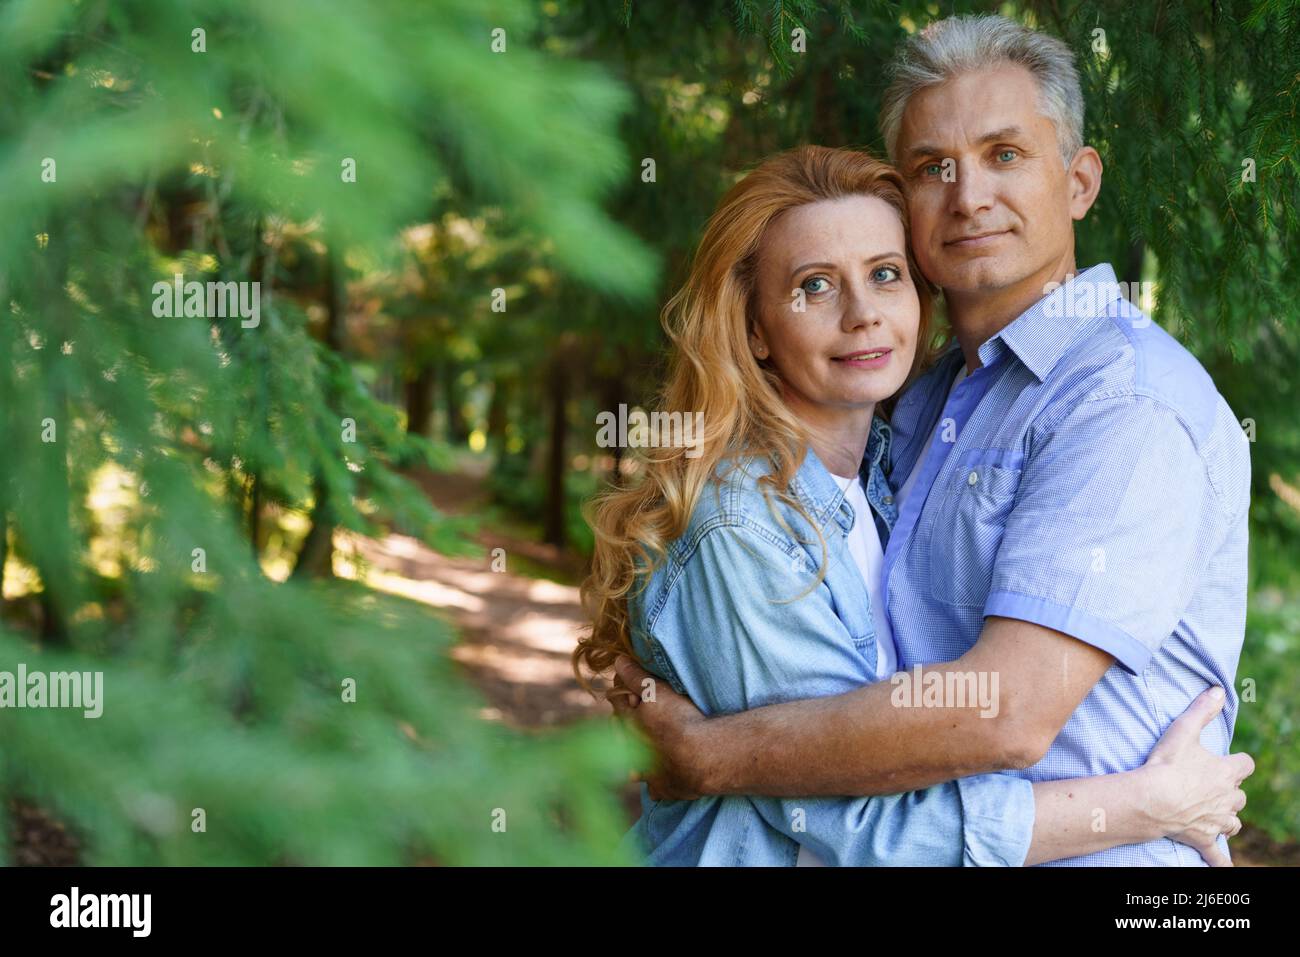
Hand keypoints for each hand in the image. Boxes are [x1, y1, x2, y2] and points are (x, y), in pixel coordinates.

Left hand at [604, 655, 708, 800]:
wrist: (703, 757)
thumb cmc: (679, 720)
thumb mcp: (657, 691)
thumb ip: (635, 676)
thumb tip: (617, 661)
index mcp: (628, 724)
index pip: (617, 702)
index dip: (622, 691)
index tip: (628, 687)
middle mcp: (633, 751)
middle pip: (621, 733)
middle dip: (624, 724)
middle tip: (636, 715)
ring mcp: (647, 773)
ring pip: (633, 768)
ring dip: (635, 760)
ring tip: (643, 754)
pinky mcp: (665, 790)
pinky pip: (656, 789)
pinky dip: (658, 784)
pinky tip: (662, 779)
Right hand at [1138, 686, 1254, 866]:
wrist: (1152, 799)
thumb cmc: (1167, 764)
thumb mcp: (1183, 731)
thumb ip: (1202, 710)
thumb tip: (1218, 689)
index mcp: (1226, 772)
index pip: (1245, 765)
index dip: (1236, 762)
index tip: (1225, 761)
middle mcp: (1227, 798)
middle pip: (1239, 796)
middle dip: (1229, 793)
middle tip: (1209, 787)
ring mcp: (1217, 821)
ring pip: (1233, 822)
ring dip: (1226, 819)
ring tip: (1213, 815)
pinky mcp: (1203, 838)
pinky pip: (1216, 855)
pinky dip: (1219, 860)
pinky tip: (1222, 866)